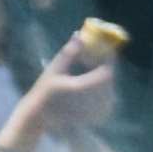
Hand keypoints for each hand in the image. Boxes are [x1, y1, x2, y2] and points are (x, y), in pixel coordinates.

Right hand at [3, 20, 125, 145]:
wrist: (41, 116)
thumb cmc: (44, 91)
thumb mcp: (54, 70)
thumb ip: (69, 53)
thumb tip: (79, 35)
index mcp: (82, 88)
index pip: (107, 71)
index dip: (109, 59)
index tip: (107, 50)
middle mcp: (93, 101)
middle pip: (110, 79)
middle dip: (106, 66)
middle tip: (98, 57)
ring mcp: (98, 110)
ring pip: (111, 88)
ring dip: (105, 78)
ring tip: (92, 71)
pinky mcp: (99, 116)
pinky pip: (109, 99)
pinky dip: (105, 90)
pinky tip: (93, 86)